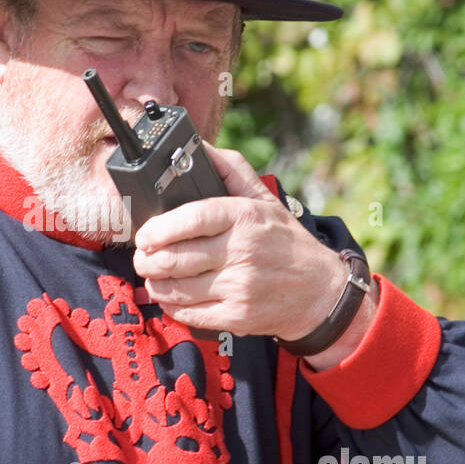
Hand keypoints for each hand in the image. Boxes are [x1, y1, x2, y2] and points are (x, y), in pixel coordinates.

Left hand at [131, 142, 376, 366]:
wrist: (322, 292)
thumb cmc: (285, 241)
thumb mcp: (264, 199)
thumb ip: (230, 169)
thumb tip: (197, 145)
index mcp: (245, 217)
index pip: (192, 218)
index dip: (159, 229)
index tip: (144, 235)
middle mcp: (242, 252)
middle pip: (176, 258)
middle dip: (147, 260)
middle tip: (142, 258)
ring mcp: (240, 287)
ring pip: (177, 289)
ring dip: (155, 284)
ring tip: (153, 276)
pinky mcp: (237, 317)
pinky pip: (189, 314)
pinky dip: (172, 307)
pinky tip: (172, 297)